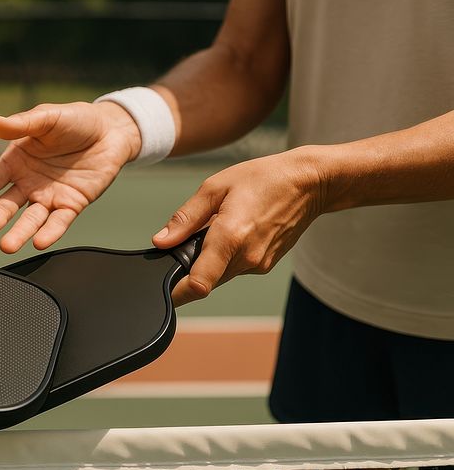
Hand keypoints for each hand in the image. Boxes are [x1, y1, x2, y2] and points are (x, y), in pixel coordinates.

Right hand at [0, 101, 140, 252]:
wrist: (111, 129)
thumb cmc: (75, 119)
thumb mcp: (46, 118)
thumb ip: (21, 124)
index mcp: (14, 162)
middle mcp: (27, 183)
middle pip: (4, 208)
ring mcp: (48, 196)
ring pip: (29, 220)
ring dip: (18, 234)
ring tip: (6, 247)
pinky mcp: (72, 204)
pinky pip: (59, 221)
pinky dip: (50, 232)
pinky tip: (39, 242)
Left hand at [152, 147, 325, 305]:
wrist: (309, 183)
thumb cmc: (263, 178)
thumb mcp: (215, 187)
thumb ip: (185, 218)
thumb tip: (161, 241)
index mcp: (230, 237)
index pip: (198, 284)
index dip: (176, 291)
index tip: (163, 288)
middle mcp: (246, 257)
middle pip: (205, 281)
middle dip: (190, 268)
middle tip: (188, 242)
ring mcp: (258, 264)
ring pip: (220, 275)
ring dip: (210, 261)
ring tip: (217, 229)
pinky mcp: (265, 264)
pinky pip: (236, 268)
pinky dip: (227, 256)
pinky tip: (235, 232)